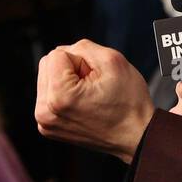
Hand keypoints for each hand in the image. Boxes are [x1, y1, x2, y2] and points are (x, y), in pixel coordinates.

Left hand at [34, 39, 153, 163]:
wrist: (135, 134)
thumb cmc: (128, 104)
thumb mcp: (113, 60)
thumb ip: (83, 46)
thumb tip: (66, 51)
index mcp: (58, 96)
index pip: (56, 54)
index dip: (81, 60)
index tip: (95, 77)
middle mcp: (45, 112)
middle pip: (47, 65)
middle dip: (72, 68)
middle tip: (93, 84)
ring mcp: (45, 122)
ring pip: (47, 79)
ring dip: (68, 80)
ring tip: (89, 94)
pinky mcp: (48, 127)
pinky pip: (50, 95)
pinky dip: (66, 93)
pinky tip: (83, 102)